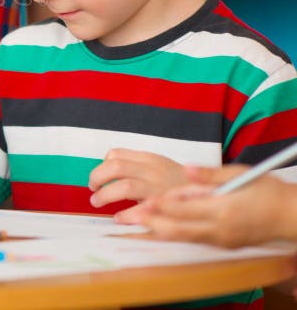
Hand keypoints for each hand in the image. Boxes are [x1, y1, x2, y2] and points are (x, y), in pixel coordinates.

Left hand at [89, 148, 186, 209]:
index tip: (101, 175)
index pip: (117, 154)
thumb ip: (138, 167)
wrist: (212, 194)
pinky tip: (118, 218)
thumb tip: (109, 170)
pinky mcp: (164, 205)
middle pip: (115, 166)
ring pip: (124, 186)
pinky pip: (139, 210)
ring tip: (96, 201)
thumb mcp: (160, 167)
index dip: (103, 164)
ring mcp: (158, 187)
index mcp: (150, 159)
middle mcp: (153, 170)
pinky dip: (126, 214)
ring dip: (105, 195)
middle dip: (97, 176)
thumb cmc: (179, 183)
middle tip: (93, 188)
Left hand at [132, 165, 294, 246]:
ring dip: (159, 230)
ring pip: (184, 237)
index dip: (163, 205)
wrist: (291, 216)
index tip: (144, 200)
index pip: (186, 208)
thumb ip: (210, 174)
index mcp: (223, 207)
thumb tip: (186, 168)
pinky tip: (160, 228)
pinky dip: (175, 234)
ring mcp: (222, 239)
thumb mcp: (239, 174)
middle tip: (130, 216)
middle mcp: (220, 227)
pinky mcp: (223, 244)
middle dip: (153, 221)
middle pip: (180, 227)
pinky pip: (194, 240)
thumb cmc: (267, 191)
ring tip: (136, 222)